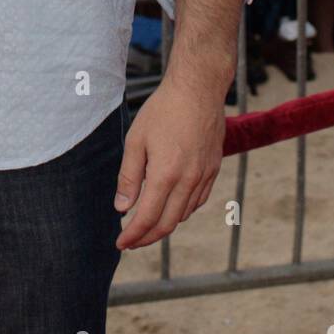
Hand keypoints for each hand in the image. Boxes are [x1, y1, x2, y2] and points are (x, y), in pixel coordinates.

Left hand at [114, 76, 224, 248]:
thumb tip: (122, 208)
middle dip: (147, 238)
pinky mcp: (213, 169)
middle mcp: (189, 181)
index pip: (148, 218)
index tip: (120, 243)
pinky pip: (198, 201)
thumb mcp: (136, 139)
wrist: (199, 89)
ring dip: (165, 225)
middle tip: (131, 242)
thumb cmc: (164, 110)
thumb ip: (129, 176)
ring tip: (147, 226)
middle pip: (168, 223)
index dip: (133, 235)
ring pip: (184, 214)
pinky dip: (182, 211)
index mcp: (166, 174)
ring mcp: (204, 176)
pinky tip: (171, 207)